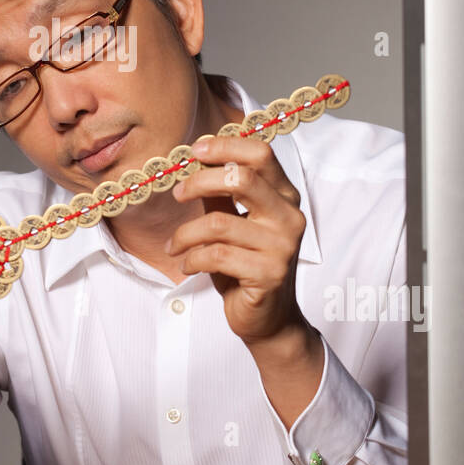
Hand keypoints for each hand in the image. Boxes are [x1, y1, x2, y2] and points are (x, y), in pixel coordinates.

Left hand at [164, 133, 307, 346]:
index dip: (225, 146)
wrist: (269, 319)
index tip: (194, 151)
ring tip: (174, 245)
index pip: (260, 154)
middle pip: (241, 178)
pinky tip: (188, 264)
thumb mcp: (233, 223)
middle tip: (178, 195)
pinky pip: (217, 255)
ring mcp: (283, 246)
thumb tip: (196, 160)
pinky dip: (193, 258)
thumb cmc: (247, 266)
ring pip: (219, 223)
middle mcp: (289, 216)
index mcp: (284, 196)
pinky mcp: (269, 274)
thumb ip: (221, 194)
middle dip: (199, 182)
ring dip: (185, 234)